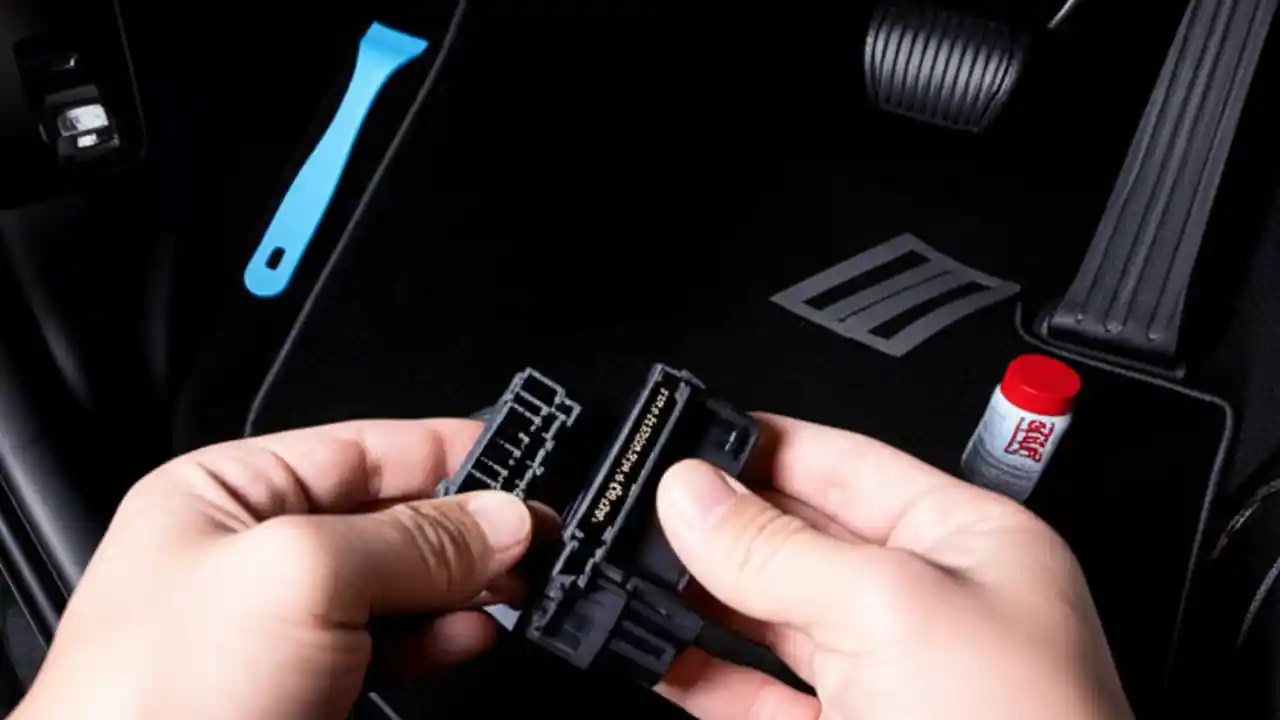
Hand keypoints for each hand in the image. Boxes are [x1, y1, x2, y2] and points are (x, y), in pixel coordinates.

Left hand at [13, 419, 532, 719]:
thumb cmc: (154, 703)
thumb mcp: (300, 577)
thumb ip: (411, 539)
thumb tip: (501, 517)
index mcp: (224, 496)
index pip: (361, 446)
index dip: (447, 449)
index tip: (525, 461)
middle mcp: (253, 555)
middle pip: (390, 516)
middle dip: (468, 523)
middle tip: (538, 532)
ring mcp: (282, 630)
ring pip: (400, 586)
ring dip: (467, 584)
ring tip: (525, 581)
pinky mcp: (308, 692)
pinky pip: (395, 648)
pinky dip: (444, 639)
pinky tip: (478, 633)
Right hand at [655, 414, 1132, 719]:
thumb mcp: (891, 612)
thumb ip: (781, 551)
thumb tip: (694, 494)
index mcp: (969, 544)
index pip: (849, 464)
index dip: (765, 446)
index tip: (686, 437)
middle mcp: (928, 606)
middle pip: (800, 539)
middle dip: (720, 523)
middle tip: (645, 509)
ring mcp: (885, 678)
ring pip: (771, 618)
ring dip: (700, 599)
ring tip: (634, 573)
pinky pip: (755, 695)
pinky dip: (700, 673)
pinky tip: (657, 654)